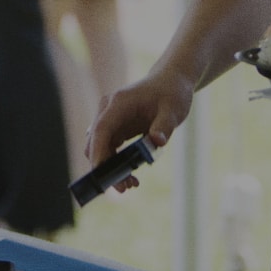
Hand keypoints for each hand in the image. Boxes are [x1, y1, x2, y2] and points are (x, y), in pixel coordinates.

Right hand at [85, 70, 194, 192]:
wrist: (171, 82)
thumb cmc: (172, 93)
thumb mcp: (173, 109)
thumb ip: (164, 125)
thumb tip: (157, 142)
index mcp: (119, 102)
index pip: (102, 129)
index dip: (98, 152)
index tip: (101, 173)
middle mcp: (108, 110)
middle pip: (96, 142)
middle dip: (105, 168)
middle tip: (124, 188)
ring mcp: (109, 119)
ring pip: (100, 149)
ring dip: (110, 169)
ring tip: (131, 185)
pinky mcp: (115, 128)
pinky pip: (109, 149)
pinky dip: (116, 164)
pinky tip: (132, 177)